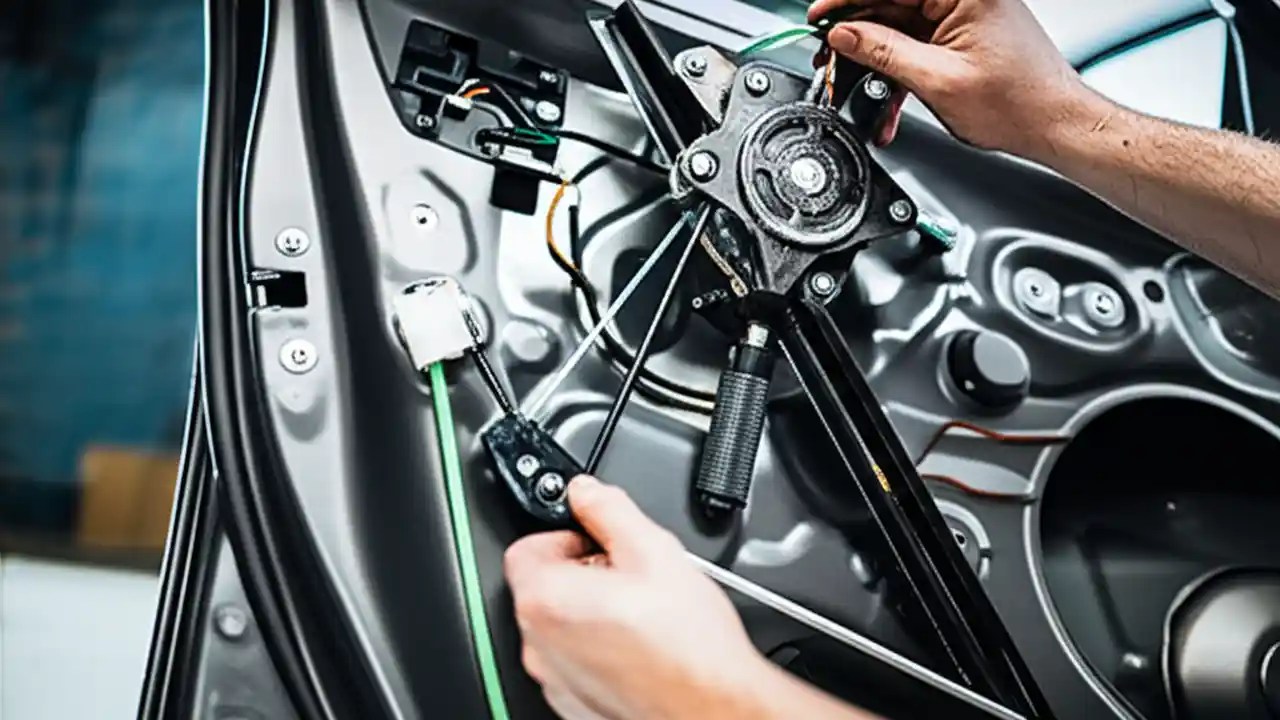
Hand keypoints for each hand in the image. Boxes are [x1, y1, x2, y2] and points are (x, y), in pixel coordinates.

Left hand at [503, 476, 770, 719]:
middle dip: (581, 573)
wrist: (715, 708)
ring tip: (640, 612)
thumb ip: (610, 509)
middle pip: (543, 587)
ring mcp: (555, 679)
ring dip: (589, 612)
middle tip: (628, 574)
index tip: (595, 539)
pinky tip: (640, 644)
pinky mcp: (574, 702)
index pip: (526, 546)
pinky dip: (598, 648)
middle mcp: (539, 644)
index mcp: (546, 599)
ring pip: (560, 626)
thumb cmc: (689, 646)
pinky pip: (574, 661)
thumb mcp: (654, 551)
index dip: (565, 535)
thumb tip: (587, 492)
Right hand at [809, 0, 1091, 159]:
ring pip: (897, 29)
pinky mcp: (960, 37)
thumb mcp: (937, 79)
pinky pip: (914, 47)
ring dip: (874, 62)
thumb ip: (884, 52)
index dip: (846, 1)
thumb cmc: (1020, 102)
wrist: (1052, 124)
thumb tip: (845, 34)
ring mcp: (962, 15)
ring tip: (852, 86)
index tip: (820, 17)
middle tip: (829, 55)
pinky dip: (897, 75)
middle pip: (890, 5)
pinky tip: (886, 103)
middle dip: (856, 34)